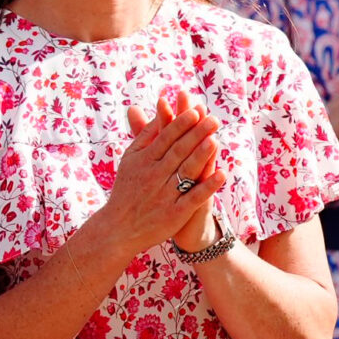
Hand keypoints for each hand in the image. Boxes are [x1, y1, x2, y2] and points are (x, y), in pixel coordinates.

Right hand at [104, 90, 224, 257]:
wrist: (118, 229)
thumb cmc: (127, 190)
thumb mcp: (131, 159)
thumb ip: (146, 135)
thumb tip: (160, 110)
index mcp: (144, 160)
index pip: (166, 138)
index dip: (181, 124)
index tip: (196, 111)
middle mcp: (154, 175)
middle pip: (178, 151)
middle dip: (196, 134)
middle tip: (214, 120)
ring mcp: (165, 195)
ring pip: (185, 172)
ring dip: (201, 156)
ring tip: (215, 141)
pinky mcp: (174, 213)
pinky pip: (193, 198)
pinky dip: (207, 187)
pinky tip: (221, 175)